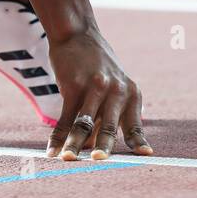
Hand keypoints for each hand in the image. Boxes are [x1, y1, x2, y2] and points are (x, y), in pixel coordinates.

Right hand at [46, 26, 151, 161]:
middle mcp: (116, 91)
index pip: (134, 124)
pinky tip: (51, 151)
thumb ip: (107, 115)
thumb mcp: (111, 86)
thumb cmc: (96, 66)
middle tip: (100, 163)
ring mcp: (94, 87)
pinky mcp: (73, 86)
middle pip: (109, 126)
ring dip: (74, 145)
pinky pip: (65, 117)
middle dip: (104, 147)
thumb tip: (93, 148)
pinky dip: (57, 136)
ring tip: (68, 161)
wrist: (78, 34)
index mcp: (130, 93)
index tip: (145, 155)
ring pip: (84, 124)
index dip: (138, 141)